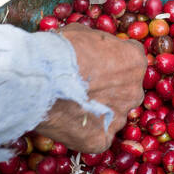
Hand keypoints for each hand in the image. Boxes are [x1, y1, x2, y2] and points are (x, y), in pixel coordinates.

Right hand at [35, 24, 145, 152]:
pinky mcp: (101, 140)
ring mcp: (119, 118)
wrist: (39, 79)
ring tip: (72, 107)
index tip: (97, 66)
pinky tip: (68, 123)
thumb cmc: (60, 51)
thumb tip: (94, 48)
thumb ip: (98, 44)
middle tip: (84, 88)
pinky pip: (97, 136)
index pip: (132, 62)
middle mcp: (134, 92)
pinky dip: (85, 133)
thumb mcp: (83, 33)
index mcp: (134, 62)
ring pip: (112, 116)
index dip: (113, 63)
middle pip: (126, 91)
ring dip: (98, 112)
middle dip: (109, 90)